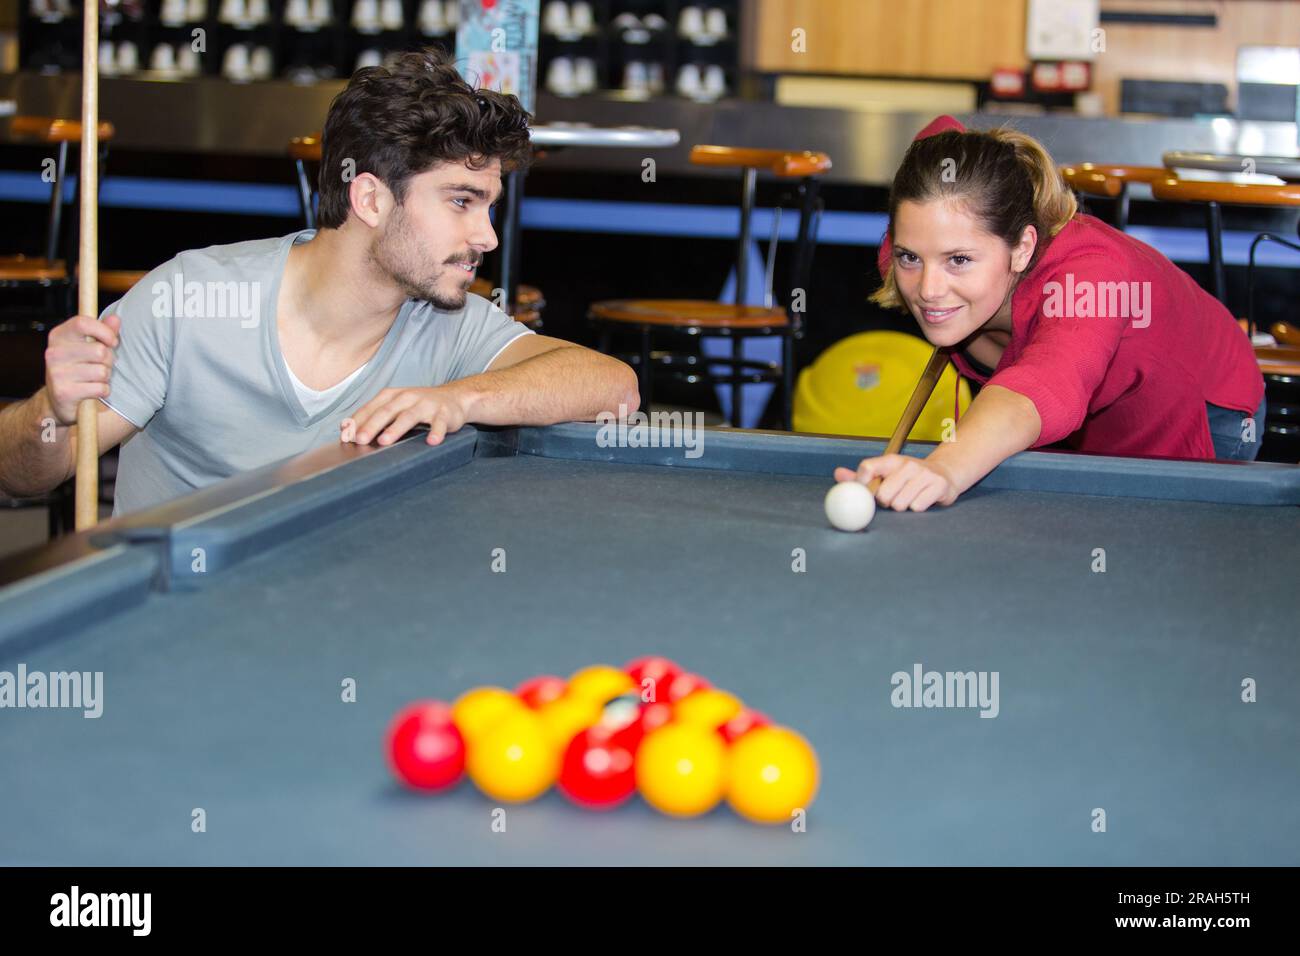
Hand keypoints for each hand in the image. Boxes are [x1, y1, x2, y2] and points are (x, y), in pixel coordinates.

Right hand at [44, 313, 120, 425]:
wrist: (59, 399)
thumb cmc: (79, 367)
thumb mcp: (88, 345)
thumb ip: (103, 331)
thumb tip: (116, 319)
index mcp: (58, 336)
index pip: (83, 323)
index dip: (104, 331)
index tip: (112, 341)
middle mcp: (54, 353)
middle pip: (100, 351)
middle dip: (109, 360)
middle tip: (101, 366)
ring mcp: (57, 373)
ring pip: (102, 371)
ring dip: (105, 377)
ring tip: (94, 378)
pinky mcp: (64, 393)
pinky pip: (100, 388)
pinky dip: (103, 391)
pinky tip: (92, 390)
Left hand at [342, 386, 470, 446]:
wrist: (455, 398)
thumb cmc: (419, 406)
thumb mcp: (396, 406)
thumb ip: (375, 417)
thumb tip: (349, 432)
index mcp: (393, 395)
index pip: (371, 408)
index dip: (358, 421)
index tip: (346, 435)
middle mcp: (408, 397)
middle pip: (387, 411)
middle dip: (372, 426)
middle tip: (360, 439)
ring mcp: (426, 405)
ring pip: (409, 416)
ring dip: (396, 429)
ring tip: (385, 440)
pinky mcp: (444, 414)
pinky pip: (439, 424)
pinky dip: (436, 432)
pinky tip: (431, 441)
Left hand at [833, 454, 958, 512]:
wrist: (944, 473)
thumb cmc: (908, 477)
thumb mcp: (886, 472)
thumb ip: (862, 475)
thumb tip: (837, 474)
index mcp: (891, 460)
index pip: (867, 468)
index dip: (862, 485)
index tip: (866, 494)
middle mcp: (908, 464)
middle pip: (883, 494)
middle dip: (885, 502)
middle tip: (893, 498)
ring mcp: (924, 474)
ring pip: (900, 504)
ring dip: (902, 506)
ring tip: (908, 498)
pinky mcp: (938, 485)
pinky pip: (917, 507)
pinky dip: (917, 508)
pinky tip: (921, 500)